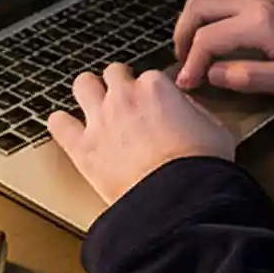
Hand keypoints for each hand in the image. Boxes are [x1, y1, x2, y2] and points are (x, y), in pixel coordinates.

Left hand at [47, 63, 236, 204]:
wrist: (178, 199)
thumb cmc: (199, 168)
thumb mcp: (215, 129)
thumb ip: (195, 110)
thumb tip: (185, 107)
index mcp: (157, 88)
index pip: (149, 76)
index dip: (153, 91)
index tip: (155, 103)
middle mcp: (124, 97)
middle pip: (113, 73)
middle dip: (118, 83)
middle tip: (124, 99)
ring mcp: (100, 120)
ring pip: (82, 84)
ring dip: (88, 92)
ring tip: (94, 104)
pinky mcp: (82, 148)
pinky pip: (58, 123)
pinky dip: (61, 123)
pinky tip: (66, 127)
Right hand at [174, 0, 273, 98]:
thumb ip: (246, 77)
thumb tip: (210, 74)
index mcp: (258, 23)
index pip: (208, 37)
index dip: (192, 63)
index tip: (186, 85)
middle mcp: (252, 4)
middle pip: (198, 6)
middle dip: (182, 36)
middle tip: (183, 66)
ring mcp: (256, 1)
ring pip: (205, 2)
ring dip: (191, 27)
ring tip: (192, 58)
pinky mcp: (260, 5)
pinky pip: (220, 6)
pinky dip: (205, 24)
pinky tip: (209, 48)